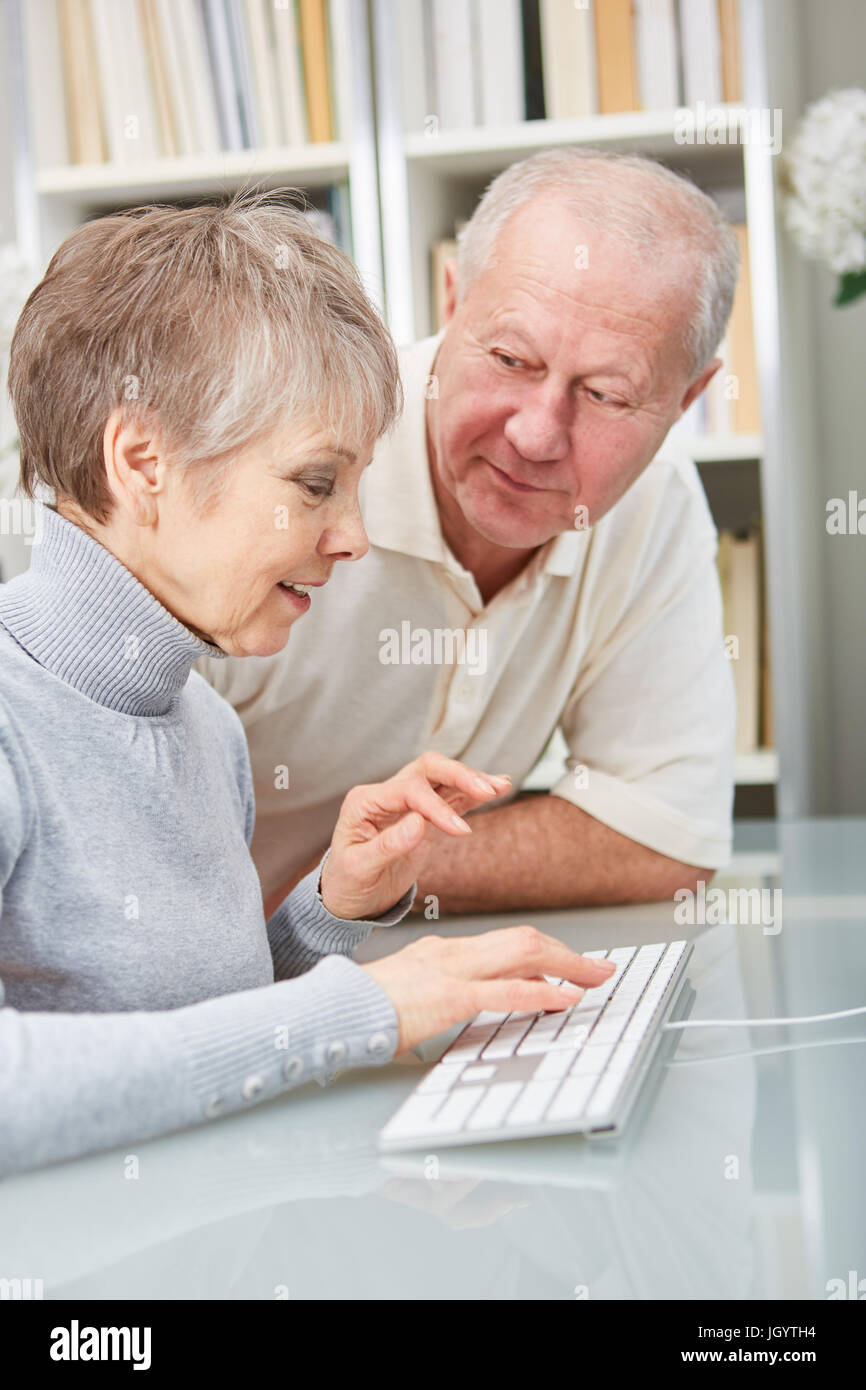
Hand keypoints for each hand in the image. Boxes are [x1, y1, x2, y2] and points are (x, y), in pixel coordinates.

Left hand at [319, 752, 510, 919]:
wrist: (349, 897)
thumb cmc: (348, 883)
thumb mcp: (359, 869)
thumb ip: (388, 845)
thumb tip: (418, 823)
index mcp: (365, 801)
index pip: (408, 790)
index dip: (437, 807)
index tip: (462, 831)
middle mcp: (386, 794)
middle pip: (427, 769)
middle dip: (459, 775)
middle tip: (487, 789)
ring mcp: (407, 803)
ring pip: (443, 778)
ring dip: (471, 780)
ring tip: (500, 786)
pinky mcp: (424, 816)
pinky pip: (451, 798)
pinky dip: (472, 794)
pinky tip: (497, 789)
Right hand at [360, 925, 617, 1053]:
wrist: (335, 1012)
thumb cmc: (363, 1010)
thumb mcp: (407, 994)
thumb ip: (436, 994)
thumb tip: (456, 1006)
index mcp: (442, 952)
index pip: (505, 945)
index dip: (544, 953)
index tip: (568, 965)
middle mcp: (452, 953)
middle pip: (524, 941)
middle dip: (567, 953)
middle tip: (600, 967)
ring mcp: (452, 970)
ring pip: (524, 953)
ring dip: (568, 965)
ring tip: (596, 977)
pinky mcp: (450, 996)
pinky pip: (508, 990)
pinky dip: (542, 992)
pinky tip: (566, 998)